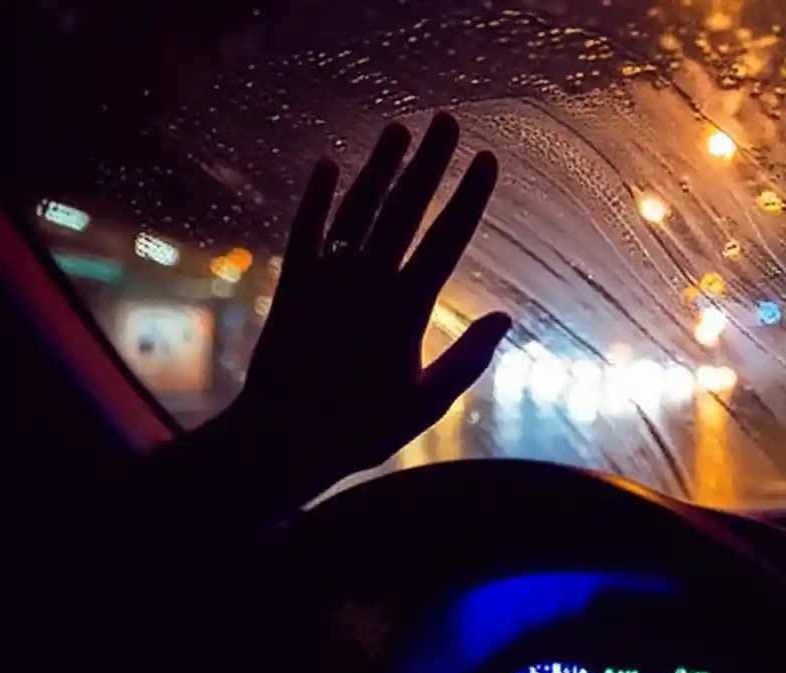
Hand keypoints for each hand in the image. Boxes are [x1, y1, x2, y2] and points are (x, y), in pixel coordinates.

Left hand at [221, 112, 510, 488]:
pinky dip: (315, 195)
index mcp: (405, 308)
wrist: (279, 438)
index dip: (469, 196)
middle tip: (446, 120)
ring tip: (397, 129)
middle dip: (428, 161)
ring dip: (379, 166)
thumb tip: (506, 318)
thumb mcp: (426, 403)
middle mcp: (366, 281)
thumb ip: (468, 358)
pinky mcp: (293, 284)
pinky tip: (326, 163)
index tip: (487, 159)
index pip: (447, 239)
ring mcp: (326, 278)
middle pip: (404, 208)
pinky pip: (306, 228)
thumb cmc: (359, 428)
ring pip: (357, 208)